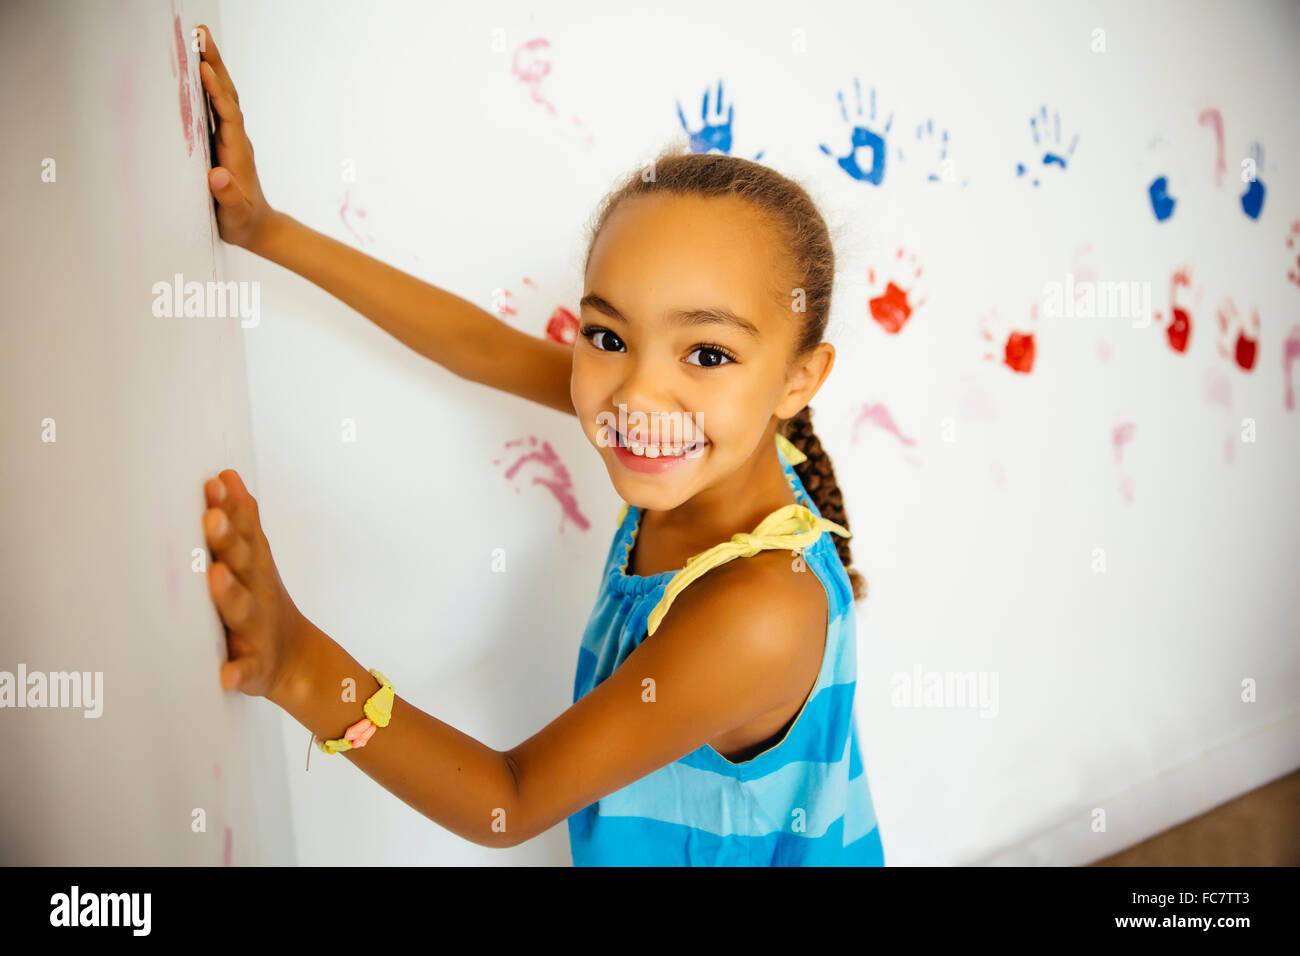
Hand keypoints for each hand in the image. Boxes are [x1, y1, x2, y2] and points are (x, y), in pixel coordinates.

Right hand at [195, 25, 277, 253]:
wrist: (256, 226)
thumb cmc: (243, 221)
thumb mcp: (236, 214)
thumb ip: (228, 197)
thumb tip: (216, 176)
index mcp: (237, 152)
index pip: (228, 115)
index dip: (216, 93)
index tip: (204, 70)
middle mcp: (235, 138)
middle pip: (227, 95)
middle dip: (215, 64)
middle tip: (201, 34)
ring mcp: (229, 137)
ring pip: (221, 96)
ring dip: (211, 67)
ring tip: (197, 38)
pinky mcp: (221, 140)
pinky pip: (213, 106)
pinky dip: (205, 85)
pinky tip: (193, 69)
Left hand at [203, 469, 304, 698]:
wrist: (295, 658)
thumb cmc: (263, 601)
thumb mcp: (257, 557)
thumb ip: (242, 520)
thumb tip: (226, 474)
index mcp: (254, 567)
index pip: (243, 531)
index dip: (231, 507)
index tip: (215, 482)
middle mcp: (257, 593)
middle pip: (243, 563)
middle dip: (227, 540)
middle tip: (211, 517)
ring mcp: (256, 629)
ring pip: (242, 610)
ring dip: (230, 593)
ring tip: (216, 577)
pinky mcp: (253, 667)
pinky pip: (245, 670)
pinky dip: (236, 673)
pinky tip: (225, 674)